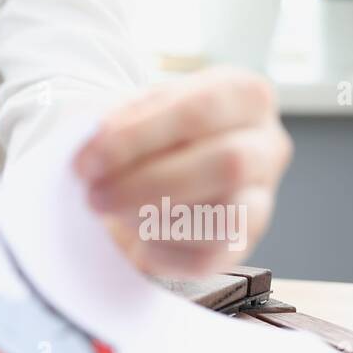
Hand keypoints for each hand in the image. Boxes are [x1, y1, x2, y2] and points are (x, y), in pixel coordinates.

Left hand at [74, 67, 292, 277]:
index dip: (138, 136)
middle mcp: (266, 145)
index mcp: (243, 96)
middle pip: (226, 163)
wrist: (154, 180)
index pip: (201, 109)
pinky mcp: (240, 245)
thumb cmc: (150, 138)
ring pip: (223, 214)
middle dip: (147, 183)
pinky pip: (207, 256)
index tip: (87, 161)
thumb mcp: (137, 112)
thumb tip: (99, 141)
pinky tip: (137, 236)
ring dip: (153, 217)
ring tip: (114, 211)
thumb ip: (122, 121)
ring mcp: (260, 198)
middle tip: (94, 196)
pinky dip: (162, 249)